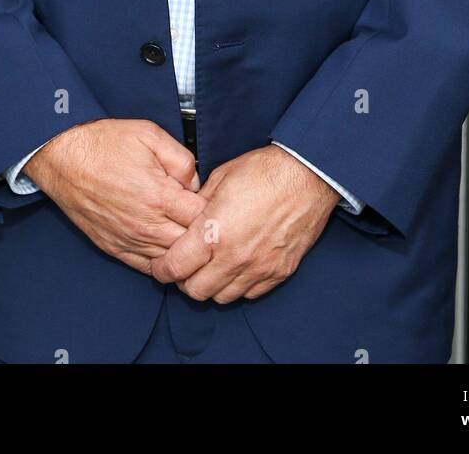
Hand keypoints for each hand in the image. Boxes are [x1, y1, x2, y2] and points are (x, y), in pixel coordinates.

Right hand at [23, 118, 207, 274]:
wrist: (63, 156)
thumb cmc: (104, 143)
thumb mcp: (150, 135)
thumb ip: (181, 160)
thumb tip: (196, 182)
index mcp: (159, 196)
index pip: (203, 218)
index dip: (215, 212)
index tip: (217, 204)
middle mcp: (145, 224)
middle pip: (190, 245)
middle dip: (203, 236)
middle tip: (208, 223)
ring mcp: (129, 239)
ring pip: (171, 261)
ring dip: (185, 252)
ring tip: (192, 238)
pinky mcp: (114, 248)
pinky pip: (147, 267)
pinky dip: (162, 263)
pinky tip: (169, 250)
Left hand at [149, 145, 338, 302]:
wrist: (308, 175)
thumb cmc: (263, 171)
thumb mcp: (220, 178)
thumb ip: (197, 205)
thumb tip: (184, 219)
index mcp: (214, 231)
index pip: (176, 268)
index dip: (162, 270)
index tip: (160, 266)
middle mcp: (234, 257)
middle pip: (195, 291)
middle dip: (184, 280)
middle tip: (185, 266)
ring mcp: (258, 268)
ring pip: (222, 297)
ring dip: (212, 285)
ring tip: (212, 266)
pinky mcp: (278, 272)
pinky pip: (250, 294)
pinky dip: (239, 285)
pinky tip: (238, 267)